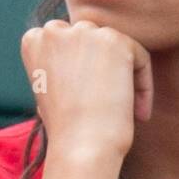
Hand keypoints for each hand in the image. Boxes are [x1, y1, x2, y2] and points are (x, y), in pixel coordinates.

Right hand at [21, 17, 152, 160]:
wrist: (80, 147)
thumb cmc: (66, 131)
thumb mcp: (51, 91)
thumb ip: (62, 66)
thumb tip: (87, 61)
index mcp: (34, 40)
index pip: (68, 41)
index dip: (82, 70)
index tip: (90, 99)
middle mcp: (54, 30)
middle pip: (92, 39)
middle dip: (104, 68)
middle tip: (111, 104)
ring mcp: (84, 32)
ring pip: (117, 46)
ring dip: (125, 76)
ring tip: (127, 110)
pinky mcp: (114, 40)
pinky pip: (140, 57)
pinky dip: (144, 85)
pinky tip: (138, 112)